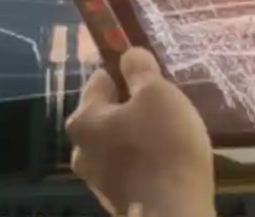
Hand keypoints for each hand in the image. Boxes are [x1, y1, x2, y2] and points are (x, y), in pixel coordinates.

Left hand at [65, 47, 215, 216]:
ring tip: (173, 135)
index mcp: (83, 119)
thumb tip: (129, 53)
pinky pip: (131, 168)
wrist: (172, 212)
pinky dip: (146, 161)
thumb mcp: (158, 94)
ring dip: (141, 136)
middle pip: (108, 113)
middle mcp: (81, 150)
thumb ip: (141, 70)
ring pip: (120, 142)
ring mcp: (98, 179)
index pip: (100, 79)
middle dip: (134, 107)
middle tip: (166, 106)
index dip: (126, 71)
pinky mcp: (118, 199)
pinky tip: (169, 162)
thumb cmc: (163, 146)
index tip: (152, 74)